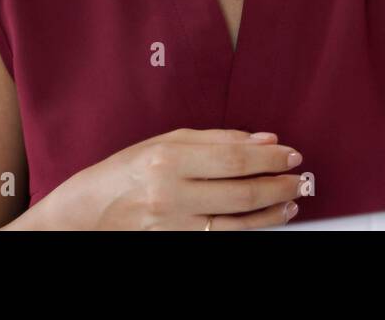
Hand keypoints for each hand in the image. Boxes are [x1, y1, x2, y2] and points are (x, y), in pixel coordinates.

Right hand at [43, 128, 304, 229]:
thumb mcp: (167, 142)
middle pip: (241, 194)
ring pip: (237, 223)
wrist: (85, 214)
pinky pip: (223, 238)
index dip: (271, 159)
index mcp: (168, 161)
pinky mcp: (175, 245)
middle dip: (278, 186)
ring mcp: (172, 227)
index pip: (235, 159)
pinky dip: (251, 229)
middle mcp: (170, 196)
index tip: (293, 155)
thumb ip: (218, 139)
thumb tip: (266, 139)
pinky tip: (266, 220)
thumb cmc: (127, 171)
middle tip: (299, 180)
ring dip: (272, 212)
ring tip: (291, 201)